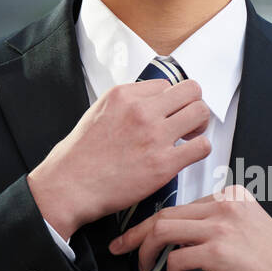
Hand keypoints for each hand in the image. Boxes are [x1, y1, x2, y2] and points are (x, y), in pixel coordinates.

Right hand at [28, 76, 211, 239]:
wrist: (69, 186)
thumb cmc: (79, 155)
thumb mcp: (97, 112)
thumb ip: (125, 103)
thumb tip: (148, 101)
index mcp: (124, 95)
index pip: (166, 85)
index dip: (169, 100)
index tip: (167, 113)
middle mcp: (141, 111)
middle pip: (191, 91)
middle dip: (192, 105)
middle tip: (186, 121)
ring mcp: (154, 136)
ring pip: (200, 113)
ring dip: (199, 125)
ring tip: (188, 137)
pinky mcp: (163, 164)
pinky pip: (202, 147)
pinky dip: (199, 150)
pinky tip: (186, 155)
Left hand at [108, 183, 271, 270]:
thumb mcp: (246, 225)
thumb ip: (216, 221)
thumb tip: (181, 236)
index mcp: (228, 196)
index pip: (179, 205)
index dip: (154, 223)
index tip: (138, 235)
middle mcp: (222, 205)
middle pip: (164, 214)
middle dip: (137, 234)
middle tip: (124, 248)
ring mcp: (220, 226)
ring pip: (163, 231)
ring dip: (147, 252)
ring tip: (147, 268)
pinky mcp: (218, 251)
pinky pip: (177, 259)